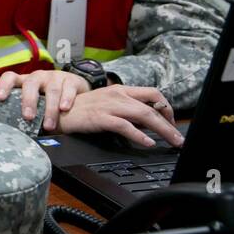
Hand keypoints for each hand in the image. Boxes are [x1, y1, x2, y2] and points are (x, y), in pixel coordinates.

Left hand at [0, 69, 90, 129]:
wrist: (76, 92)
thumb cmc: (48, 101)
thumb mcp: (35, 104)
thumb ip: (23, 112)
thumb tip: (11, 133)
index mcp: (25, 81)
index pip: (10, 77)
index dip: (4, 86)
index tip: (0, 98)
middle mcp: (38, 77)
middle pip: (31, 84)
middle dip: (28, 100)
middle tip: (28, 117)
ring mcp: (55, 77)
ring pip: (52, 90)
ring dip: (49, 109)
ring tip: (48, 125)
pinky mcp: (71, 80)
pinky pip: (69, 88)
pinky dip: (67, 98)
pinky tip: (64, 108)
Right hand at [55, 84, 181, 147]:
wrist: (54, 111)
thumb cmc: (79, 110)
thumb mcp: (106, 105)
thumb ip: (125, 111)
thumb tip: (146, 123)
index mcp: (120, 90)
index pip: (153, 93)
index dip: (166, 107)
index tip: (171, 122)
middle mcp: (118, 95)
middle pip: (153, 105)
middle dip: (170, 123)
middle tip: (178, 138)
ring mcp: (109, 105)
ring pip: (144, 114)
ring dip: (162, 129)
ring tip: (172, 141)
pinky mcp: (100, 117)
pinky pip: (124, 126)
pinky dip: (139, 135)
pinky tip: (147, 142)